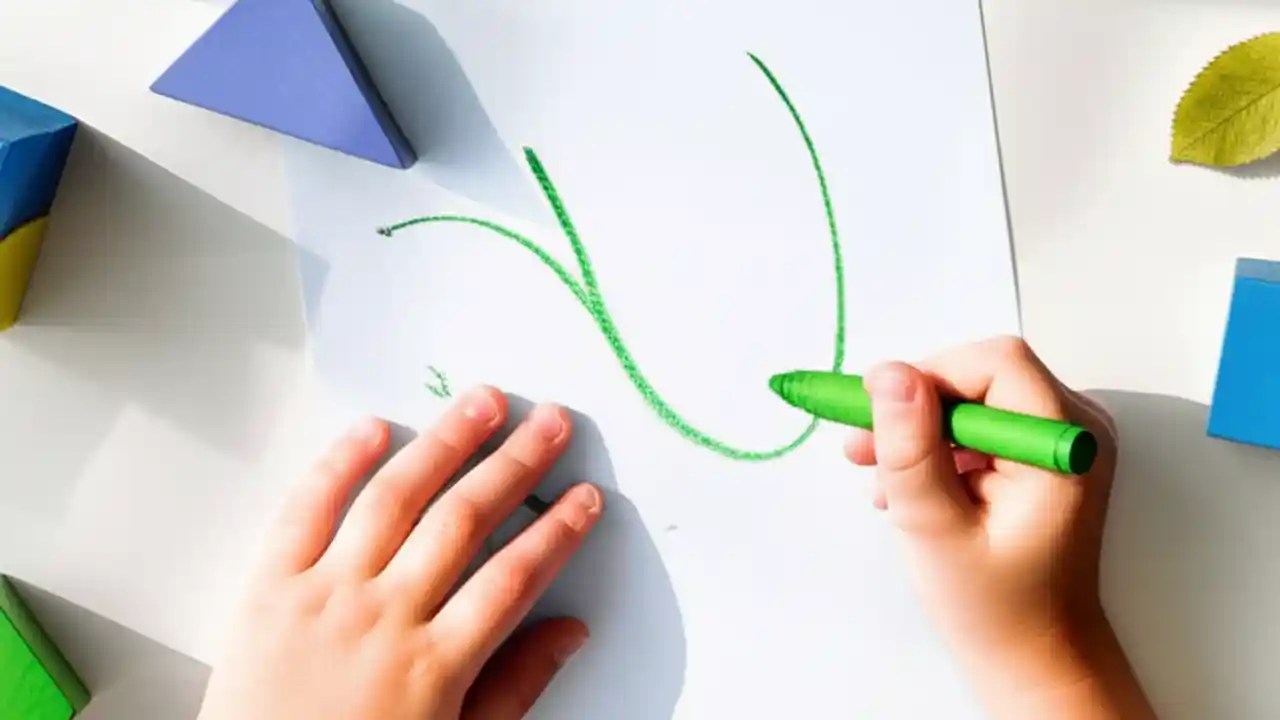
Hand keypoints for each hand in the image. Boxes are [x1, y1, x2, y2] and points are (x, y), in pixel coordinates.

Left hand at [198, 387, 603, 719]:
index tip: (585, 497)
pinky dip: (341, 463)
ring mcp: (323, 597)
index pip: (514, 577)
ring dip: (446, 443)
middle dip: (516, 465)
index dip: (558, 530)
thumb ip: (514, 688)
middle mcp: (383, 618)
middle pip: (464, 521)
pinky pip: (306, 509)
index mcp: (434, 665)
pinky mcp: (267, 588)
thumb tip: (570, 631)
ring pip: (395, 499)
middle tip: (551, 422)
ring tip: (483, 402)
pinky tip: (376, 428)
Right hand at [846, 337, 1154, 719]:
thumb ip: (911, 446)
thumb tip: (888, 375)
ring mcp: (1060, 444)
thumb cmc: (995, 607)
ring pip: (974, 399)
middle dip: (916, 407)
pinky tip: (907, 488)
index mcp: (1066, 444)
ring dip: (920, 431)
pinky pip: (981, 426)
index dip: (928, 377)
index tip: (876, 412)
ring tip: (878, 477)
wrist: (1034, 658)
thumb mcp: (935, 524)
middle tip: (863, 445)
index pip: (993, 364)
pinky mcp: (1041, 459)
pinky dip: (939, 449)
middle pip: (981, 376)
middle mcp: (1075, 431)